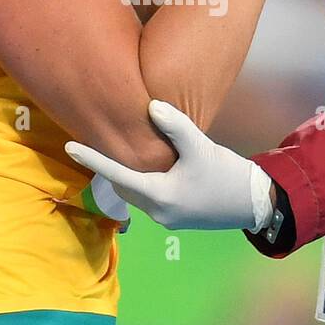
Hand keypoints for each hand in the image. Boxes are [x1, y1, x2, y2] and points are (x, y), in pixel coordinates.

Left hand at [65, 99, 274, 230]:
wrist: (255, 204)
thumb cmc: (228, 175)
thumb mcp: (201, 147)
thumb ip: (176, 126)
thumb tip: (150, 106)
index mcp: (160, 196)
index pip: (116, 174)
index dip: (92, 159)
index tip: (70, 147)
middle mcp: (158, 212)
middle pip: (122, 185)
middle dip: (109, 166)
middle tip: (97, 141)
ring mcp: (166, 218)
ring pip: (135, 193)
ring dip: (127, 175)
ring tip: (121, 150)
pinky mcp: (176, 218)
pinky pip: (148, 198)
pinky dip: (141, 182)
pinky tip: (148, 166)